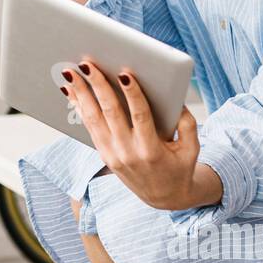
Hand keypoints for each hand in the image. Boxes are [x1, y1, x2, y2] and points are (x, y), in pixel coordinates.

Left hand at [62, 60, 211, 210]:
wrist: (165, 198)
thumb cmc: (180, 167)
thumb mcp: (191, 147)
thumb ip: (187, 122)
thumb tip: (175, 96)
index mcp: (151, 150)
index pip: (140, 116)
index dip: (132, 94)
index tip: (124, 73)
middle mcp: (128, 153)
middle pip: (110, 113)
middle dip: (98, 86)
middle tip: (88, 64)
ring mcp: (113, 155)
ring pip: (93, 119)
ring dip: (80, 94)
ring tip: (70, 72)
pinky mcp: (104, 155)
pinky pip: (89, 127)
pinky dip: (79, 107)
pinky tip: (71, 91)